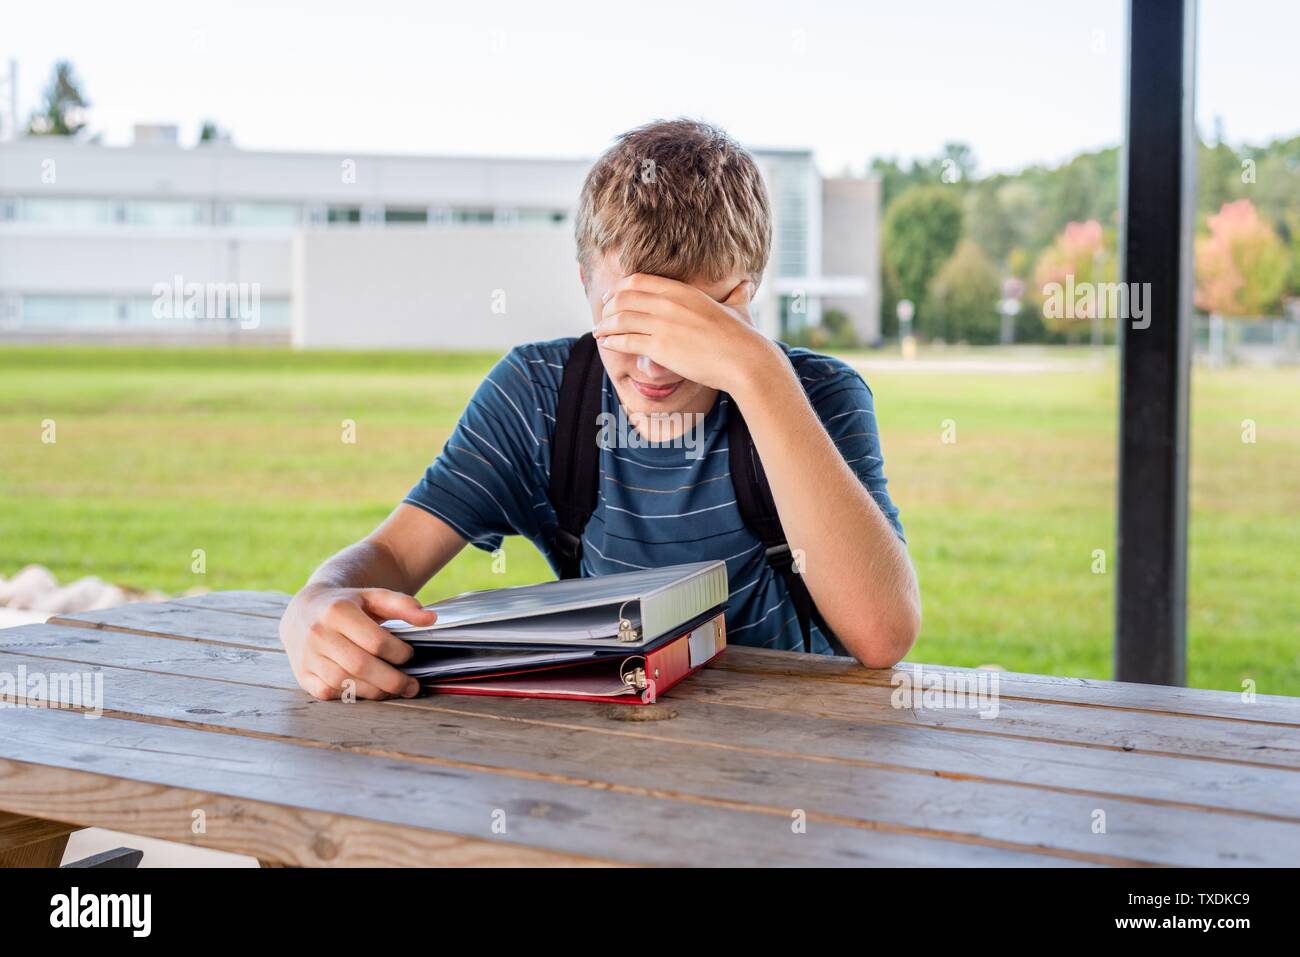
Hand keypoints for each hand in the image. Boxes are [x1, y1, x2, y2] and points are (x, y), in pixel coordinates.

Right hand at [279, 585, 434, 699]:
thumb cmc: (348, 605)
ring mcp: (307, 656)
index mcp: (337, 611)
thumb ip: (403, 605)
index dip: (398, 652)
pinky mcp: (302, 675)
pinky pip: (329, 692)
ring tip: (394, 690)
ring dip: (375, 691)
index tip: (409, 655)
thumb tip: (431, 620)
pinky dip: (351, 695)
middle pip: (360, 665)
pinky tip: (368, 690)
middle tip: (411, 686)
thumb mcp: (374, 596)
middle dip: (392, 680)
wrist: (305, 610)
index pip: (375, 641)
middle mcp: (318, 634)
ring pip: (345, 683)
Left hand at [593, 273, 782, 394]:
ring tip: (598, 332)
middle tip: (602, 316)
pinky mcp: (660, 346)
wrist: (744, 359)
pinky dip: (612, 341)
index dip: (619, 288)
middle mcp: (669, 303)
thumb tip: (748, 285)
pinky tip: (606, 344)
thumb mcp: (739, 308)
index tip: (611, 296)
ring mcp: (663, 324)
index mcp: (682, 291)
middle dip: (608, 307)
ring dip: (605, 325)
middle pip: (624, 298)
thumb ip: (738, 295)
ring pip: (620, 319)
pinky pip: (626, 340)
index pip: (638, 281)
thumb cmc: (743, 337)